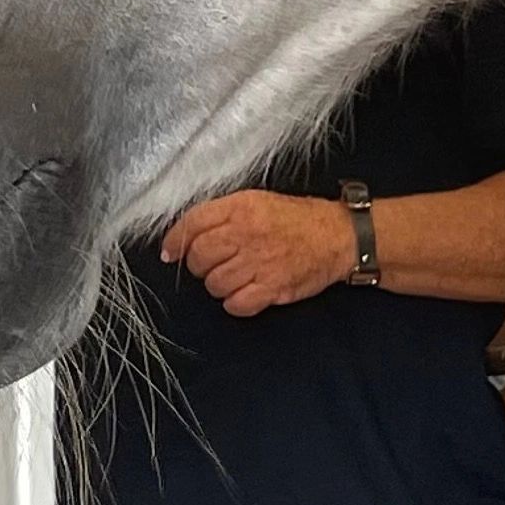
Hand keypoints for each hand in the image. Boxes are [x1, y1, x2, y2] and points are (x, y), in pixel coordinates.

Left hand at [162, 189, 357, 316]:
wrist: (335, 236)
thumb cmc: (295, 217)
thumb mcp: (256, 200)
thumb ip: (223, 214)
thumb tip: (187, 233)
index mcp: (240, 207)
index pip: (193, 223)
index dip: (174, 240)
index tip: (169, 252)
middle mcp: (245, 234)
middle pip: (199, 257)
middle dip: (198, 264)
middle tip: (210, 264)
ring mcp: (259, 263)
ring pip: (214, 284)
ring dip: (217, 284)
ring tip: (232, 277)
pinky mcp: (272, 288)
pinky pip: (236, 305)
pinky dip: (234, 303)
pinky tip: (243, 293)